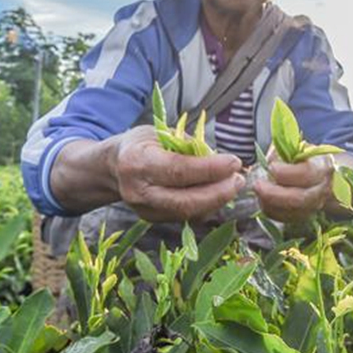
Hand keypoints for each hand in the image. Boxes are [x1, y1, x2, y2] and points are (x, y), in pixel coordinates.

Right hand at [109, 125, 243, 221]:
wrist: (113, 167)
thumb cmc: (141, 144)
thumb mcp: (160, 132)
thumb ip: (188, 146)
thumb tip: (220, 158)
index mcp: (136, 162)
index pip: (179, 170)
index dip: (210, 168)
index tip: (234, 162)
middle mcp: (138, 191)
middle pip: (185, 201)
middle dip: (218, 192)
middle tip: (239, 179)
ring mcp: (144, 210)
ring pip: (188, 213)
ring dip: (217, 201)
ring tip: (234, 185)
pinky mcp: (153, 220)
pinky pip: (186, 217)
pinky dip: (207, 206)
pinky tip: (219, 193)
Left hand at [253, 146, 334, 222]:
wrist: (322, 176)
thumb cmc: (305, 158)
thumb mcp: (296, 148)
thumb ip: (283, 153)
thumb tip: (268, 163)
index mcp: (321, 166)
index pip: (306, 173)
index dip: (286, 172)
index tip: (271, 167)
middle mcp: (322, 189)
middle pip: (300, 198)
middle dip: (274, 194)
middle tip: (257, 185)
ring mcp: (315, 206)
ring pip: (293, 212)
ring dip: (271, 204)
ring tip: (258, 193)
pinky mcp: (306, 216)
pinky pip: (287, 219)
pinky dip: (273, 211)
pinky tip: (264, 202)